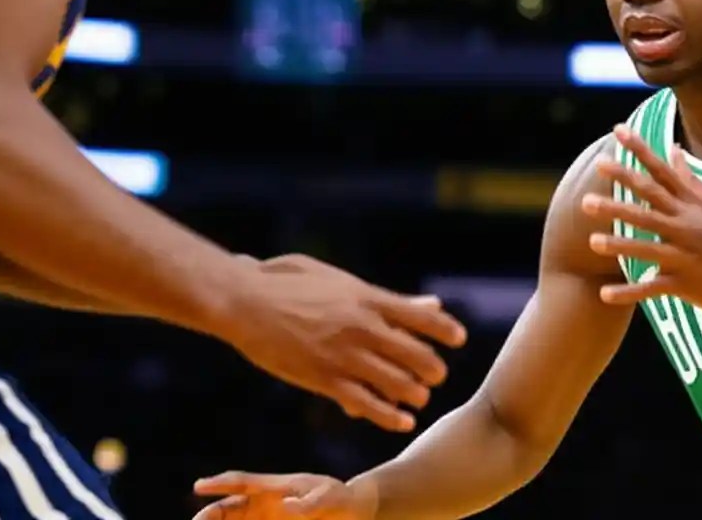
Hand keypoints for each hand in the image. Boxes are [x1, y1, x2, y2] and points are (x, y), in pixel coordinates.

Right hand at [192, 472, 374, 519]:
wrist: (354, 512)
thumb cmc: (340, 499)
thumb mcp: (331, 498)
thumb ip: (310, 503)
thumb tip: (286, 506)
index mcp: (275, 488)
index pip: (242, 483)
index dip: (220, 484)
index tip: (199, 486)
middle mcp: (264, 504)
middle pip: (229, 509)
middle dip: (210, 516)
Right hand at [220, 254, 467, 430]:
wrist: (243, 302)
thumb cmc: (286, 284)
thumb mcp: (339, 280)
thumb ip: (386, 297)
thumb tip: (429, 304)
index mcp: (368, 298)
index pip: (423, 317)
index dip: (446, 331)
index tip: (458, 339)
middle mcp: (364, 328)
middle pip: (419, 356)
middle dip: (433, 369)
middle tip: (435, 376)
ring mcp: (345, 356)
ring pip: (398, 384)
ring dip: (414, 394)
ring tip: (418, 398)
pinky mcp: (324, 380)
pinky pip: (367, 404)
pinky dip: (389, 416)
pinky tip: (402, 421)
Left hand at [580, 126, 701, 319]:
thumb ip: (691, 179)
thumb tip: (673, 149)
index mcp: (694, 204)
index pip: (662, 171)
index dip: (639, 149)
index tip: (617, 131)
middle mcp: (687, 225)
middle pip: (648, 204)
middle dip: (621, 191)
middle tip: (594, 177)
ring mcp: (685, 256)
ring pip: (646, 247)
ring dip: (618, 244)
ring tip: (591, 240)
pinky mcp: (684, 284)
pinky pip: (652, 289)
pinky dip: (629, 293)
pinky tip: (605, 294)